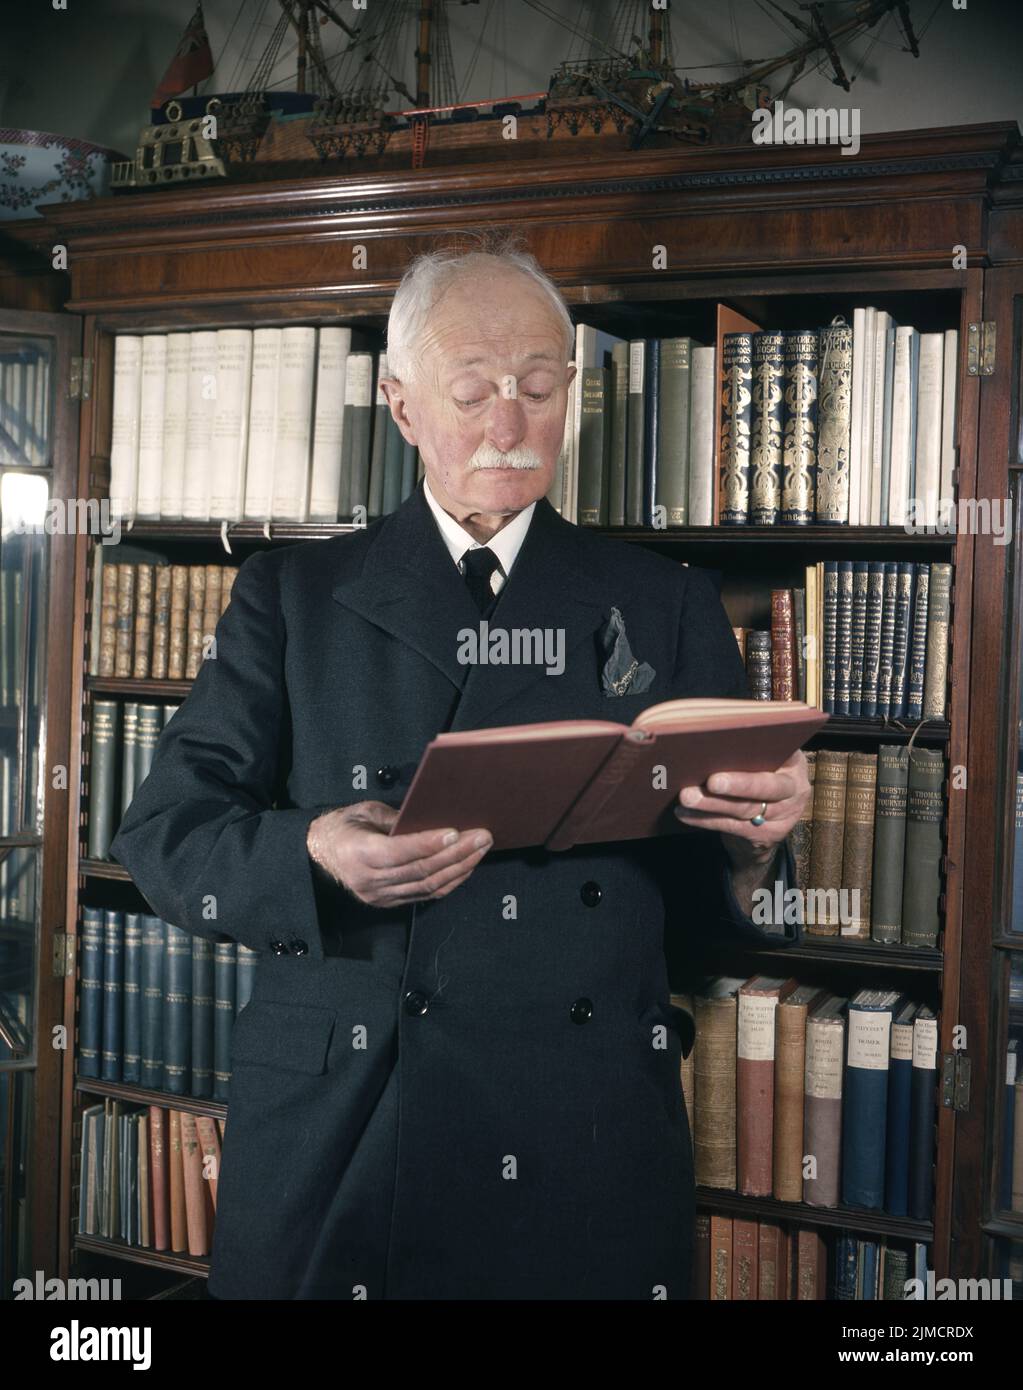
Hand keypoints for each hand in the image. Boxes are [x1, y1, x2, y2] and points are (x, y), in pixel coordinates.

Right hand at [307, 801, 492, 907]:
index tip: (455, 832)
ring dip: (459, 868)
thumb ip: (396, 818)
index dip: (428, 844)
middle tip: (482, 837)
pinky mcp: (389, 903)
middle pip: (420, 870)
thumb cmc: (345, 826)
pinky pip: (426, 894)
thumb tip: (432, 819)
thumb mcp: (365, 811)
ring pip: (427, 886)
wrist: (320, 852)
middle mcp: (369, 880)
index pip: (398, 852)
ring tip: (481, 849)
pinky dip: (450, 881)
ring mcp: (380, 895)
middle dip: (456, 853)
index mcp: (358, 853)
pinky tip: (466, 866)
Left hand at [675, 749, 811, 871]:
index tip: (741, 743)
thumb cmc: (756, 773)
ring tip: (687, 796)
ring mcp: (783, 815)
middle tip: (712, 781)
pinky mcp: (766, 835)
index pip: (784, 750)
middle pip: (767, 786)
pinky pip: (732, 827)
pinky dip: (705, 819)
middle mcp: (794, 788)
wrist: (768, 818)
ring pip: (745, 809)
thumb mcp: (762, 758)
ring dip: (712, 803)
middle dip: (738, 784)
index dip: (763, 749)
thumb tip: (707, 735)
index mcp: (793, 762)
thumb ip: (747, 748)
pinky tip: (684, 813)